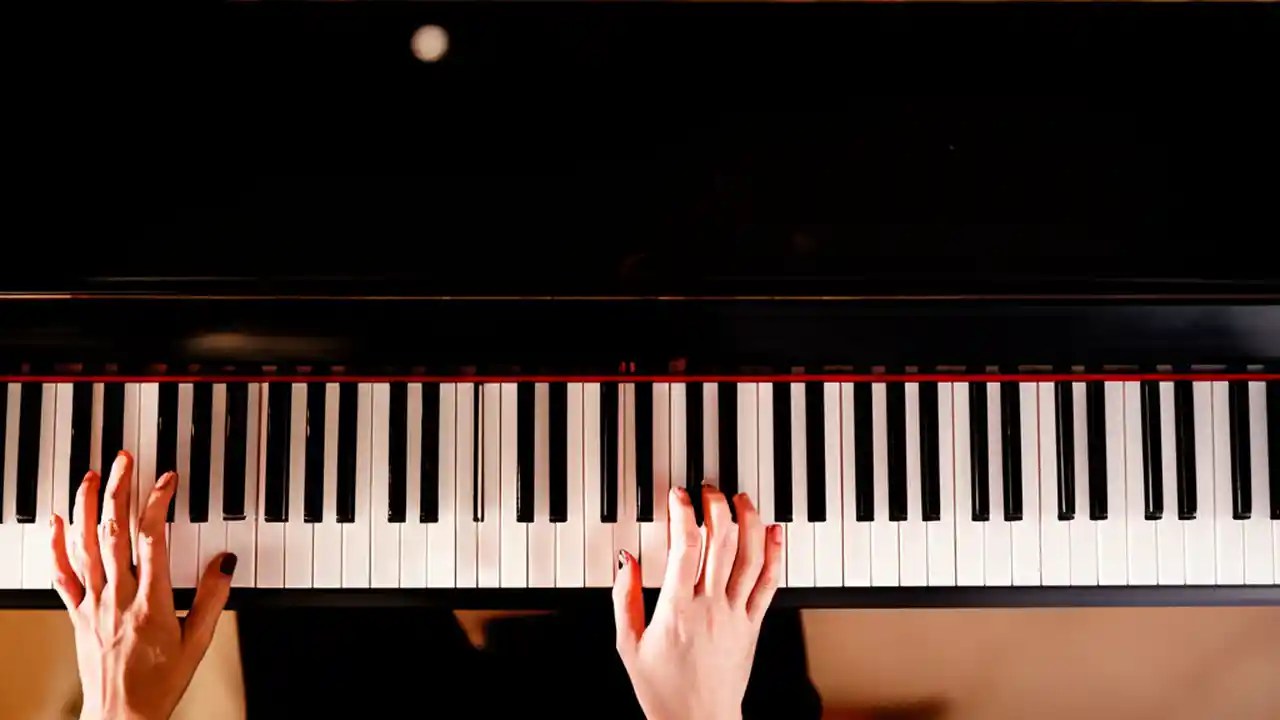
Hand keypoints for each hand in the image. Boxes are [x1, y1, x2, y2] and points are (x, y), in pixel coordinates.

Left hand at [50, 450, 235, 719]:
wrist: (122, 717)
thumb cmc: (160, 684)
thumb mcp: (198, 642)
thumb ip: (212, 598)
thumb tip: (225, 562)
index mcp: (151, 602)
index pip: (152, 539)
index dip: (158, 503)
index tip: (166, 480)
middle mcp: (117, 598)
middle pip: (113, 532)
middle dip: (118, 491)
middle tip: (123, 461)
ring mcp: (93, 605)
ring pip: (84, 546)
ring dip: (86, 507)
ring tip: (91, 477)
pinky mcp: (77, 615)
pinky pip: (62, 575)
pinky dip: (58, 546)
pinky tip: (58, 522)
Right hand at [612, 485, 783, 719]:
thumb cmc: (662, 690)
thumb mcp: (628, 644)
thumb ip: (625, 597)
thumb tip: (625, 558)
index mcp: (677, 609)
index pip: (686, 547)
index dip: (684, 514)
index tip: (678, 495)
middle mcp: (711, 607)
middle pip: (722, 543)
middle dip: (717, 507)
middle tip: (709, 490)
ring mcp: (736, 615)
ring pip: (750, 558)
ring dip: (748, 522)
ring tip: (741, 500)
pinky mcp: (754, 626)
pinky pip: (769, 584)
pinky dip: (774, 554)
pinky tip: (772, 532)